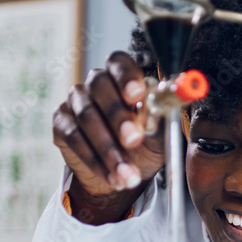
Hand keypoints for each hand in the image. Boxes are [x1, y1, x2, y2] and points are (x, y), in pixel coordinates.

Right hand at [52, 52, 166, 222]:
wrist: (123, 175)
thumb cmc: (143, 148)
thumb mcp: (161, 134)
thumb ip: (165, 114)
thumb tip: (180, 95)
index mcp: (123, 79)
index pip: (119, 63)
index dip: (126, 76)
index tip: (137, 95)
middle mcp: (96, 84)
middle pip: (100, 86)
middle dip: (118, 115)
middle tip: (133, 140)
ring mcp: (76, 102)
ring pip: (87, 116)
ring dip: (109, 148)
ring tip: (128, 174)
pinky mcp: (61, 124)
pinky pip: (74, 137)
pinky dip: (94, 160)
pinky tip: (112, 177)